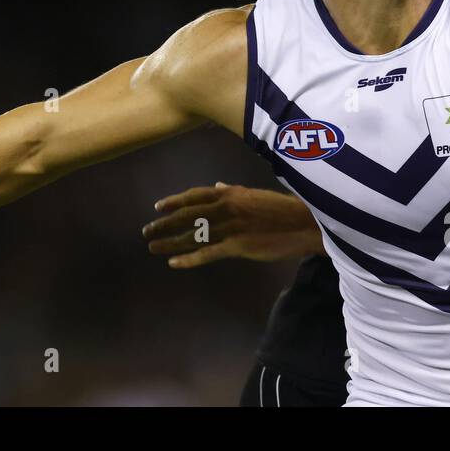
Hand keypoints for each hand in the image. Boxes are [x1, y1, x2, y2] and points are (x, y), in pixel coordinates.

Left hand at [142, 183, 322, 267]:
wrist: (302, 224)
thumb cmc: (280, 209)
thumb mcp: (254, 195)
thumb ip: (233, 191)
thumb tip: (217, 187)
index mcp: (229, 194)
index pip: (194, 196)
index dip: (174, 202)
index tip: (158, 208)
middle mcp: (224, 208)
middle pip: (186, 216)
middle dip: (164, 224)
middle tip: (147, 231)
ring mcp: (229, 228)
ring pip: (192, 235)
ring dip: (170, 242)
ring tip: (153, 247)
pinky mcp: (237, 247)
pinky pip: (207, 253)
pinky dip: (188, 259)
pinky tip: (174, 263)